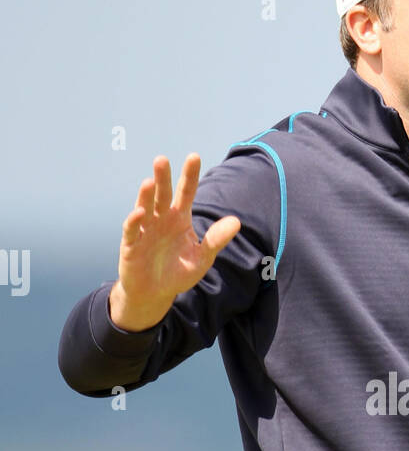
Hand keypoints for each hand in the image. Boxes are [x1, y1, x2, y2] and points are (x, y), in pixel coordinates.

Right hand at [110, 154, 240, 329]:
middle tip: (162, 159)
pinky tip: (141, 212)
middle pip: (162, 194)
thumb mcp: (202, 258)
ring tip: (149, 181)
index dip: (189, 175)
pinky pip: (132, 229)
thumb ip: (216, 239)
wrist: (155, 293)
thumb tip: (236, 222)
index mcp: (179, 218)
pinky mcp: (131, 244)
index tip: (194, 156)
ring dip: (146, 195)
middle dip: (162, 177)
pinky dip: (134, 220)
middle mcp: (161, 218)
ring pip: (145, 207)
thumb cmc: (179, 273)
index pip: (186, 192)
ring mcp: (145, 229)